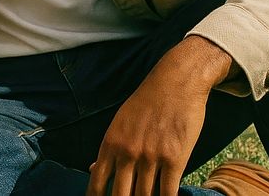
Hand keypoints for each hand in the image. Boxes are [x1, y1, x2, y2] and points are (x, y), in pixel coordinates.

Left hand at [86, 36, 233, 195]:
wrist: (175, 83)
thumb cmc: (147, 102)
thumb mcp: (120, 122)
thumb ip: (109, 149)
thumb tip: (93, 170)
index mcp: (111, 143)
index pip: (98, 181)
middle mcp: (128, 152)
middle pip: (120, 195)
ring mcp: (151, 157)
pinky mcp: (175, 159)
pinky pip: (168, 192)